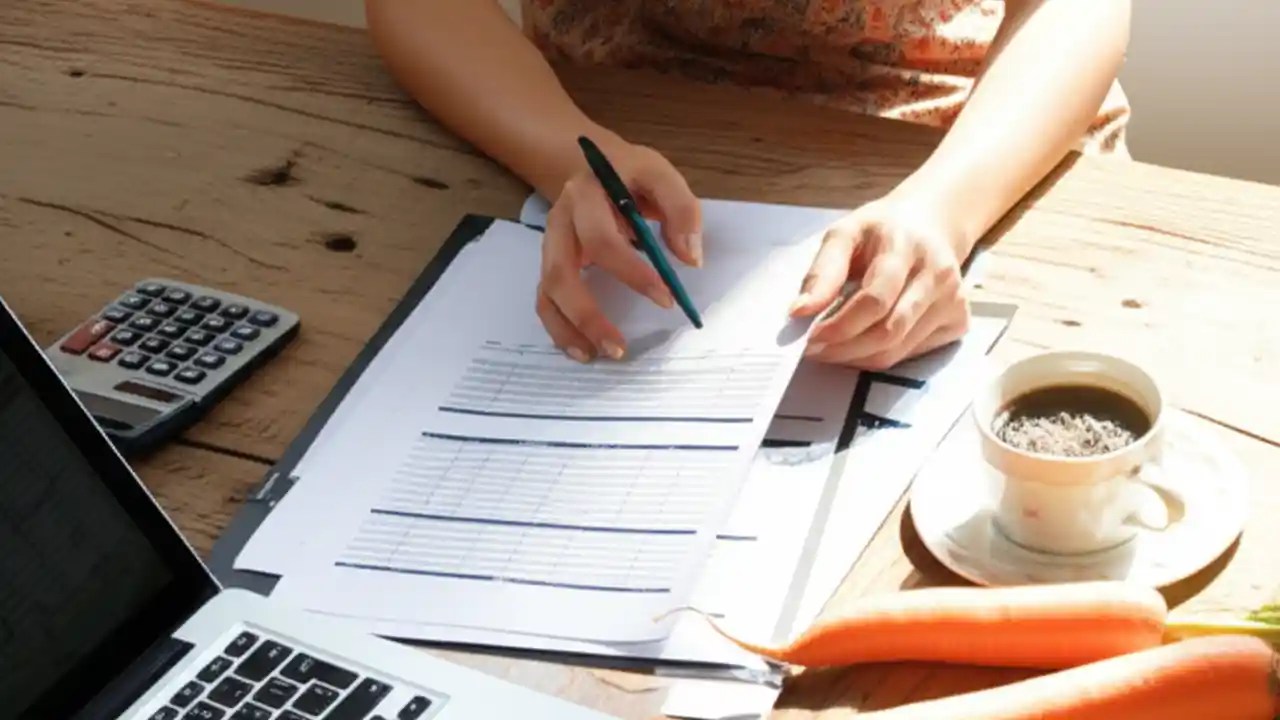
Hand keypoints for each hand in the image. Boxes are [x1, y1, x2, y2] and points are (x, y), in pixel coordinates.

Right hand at [537, 138, 701, 361]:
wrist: (590, 163)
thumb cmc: (629, 173)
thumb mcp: (660, 175)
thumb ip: (680, 210)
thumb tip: (689, 258)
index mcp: (586, 196)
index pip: (603, 240)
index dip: (633, 272)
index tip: (666, 298)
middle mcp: (560, 223)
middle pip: (561, 273)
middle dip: (588, 314)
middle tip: (620, 347)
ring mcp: (550, 246)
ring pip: (548, 292)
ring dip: (569, 328)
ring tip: (598, 354)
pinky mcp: (550, 264)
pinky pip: (546, 301)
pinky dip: (560, 329)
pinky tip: (583, 349)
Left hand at [789, 196, 971, 369]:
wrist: (930, 224)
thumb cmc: (880, 231)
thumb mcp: (845, 234)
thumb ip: (822, 272)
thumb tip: (799, 312)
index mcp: (907, 246)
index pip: (875, 300)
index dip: (840, 326)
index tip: (809, 337)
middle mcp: (938, 275)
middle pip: (888, 331)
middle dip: (844, 349)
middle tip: (814, 350)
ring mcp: (953, 300)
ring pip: (898, 350)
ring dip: (857, 358)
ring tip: (831, 349)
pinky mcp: (959, 320)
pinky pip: (911, 354)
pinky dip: (880, 356)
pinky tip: (861, 344)